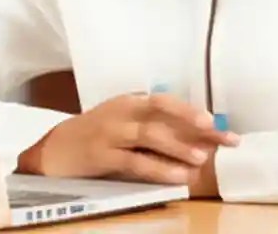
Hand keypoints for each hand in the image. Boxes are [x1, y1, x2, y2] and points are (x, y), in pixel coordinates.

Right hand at [17, 92, 238, 185]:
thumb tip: (196, 136)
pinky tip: (179, 176)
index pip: (167, 102)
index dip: (195, 113)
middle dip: (195, 122)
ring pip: (150, 135)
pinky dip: (159, 169)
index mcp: (129, 101)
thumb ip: (153, 126)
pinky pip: (135, 162)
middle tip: (223, 135)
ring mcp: (110, 133)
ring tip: (202, 157)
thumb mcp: (123, 123)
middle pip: (162, 110)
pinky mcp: (102, 155)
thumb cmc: (95, 136)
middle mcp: (121, 112)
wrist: (54, 150)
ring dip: (178, 145)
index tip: (223, 125)